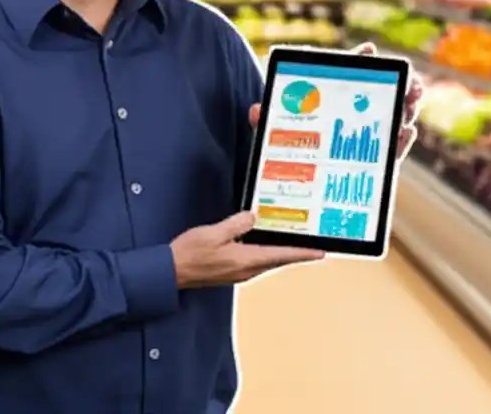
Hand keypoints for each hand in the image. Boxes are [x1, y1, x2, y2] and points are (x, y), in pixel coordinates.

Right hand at [169, 211, 323, 288]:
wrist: (171, 272)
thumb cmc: (190, 254)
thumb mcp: (214, 233)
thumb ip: (236, 224)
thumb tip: (252, 218)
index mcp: (245, 260)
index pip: (281, 256)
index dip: (302, 254)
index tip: (320, 253)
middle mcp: (246, 270)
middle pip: (278, 260)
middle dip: (296, 253)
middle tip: (312, 247)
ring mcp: (238, 273)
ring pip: (268, 262)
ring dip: (281, 255)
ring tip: (294, 244)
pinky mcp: (231, 271)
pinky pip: (256, 262)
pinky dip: (266, 254)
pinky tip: (265, 246)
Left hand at [249, 41, 424, 160]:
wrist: (294, 195)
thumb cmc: (287, 159)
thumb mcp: (275, 138)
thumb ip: (266, 124)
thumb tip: (254, 110)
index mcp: (335, 106)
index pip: (349, 77)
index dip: (360, 61)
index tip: (368, 49)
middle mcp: (356, 120)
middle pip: (383, 97)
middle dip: (400, 84)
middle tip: (408, 80)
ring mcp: (368, 143)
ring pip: (395, 121)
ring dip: (408, 108)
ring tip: (412, 99)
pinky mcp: (374, 169)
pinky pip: (392, 155)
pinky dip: (402, 143)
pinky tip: (406, 132)